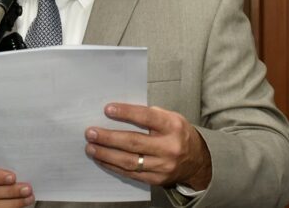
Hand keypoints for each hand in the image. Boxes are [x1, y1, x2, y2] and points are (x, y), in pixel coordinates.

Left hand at [85, 103, 211, 189]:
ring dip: (106, 154)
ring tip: (91, 147)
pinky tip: (102, 160)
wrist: (198, 160)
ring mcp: (163, 166)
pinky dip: (114, 166)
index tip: (107, 109)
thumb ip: (150, 115)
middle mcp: (169, 147)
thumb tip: (119, 112)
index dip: (126, 113)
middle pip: (133, 142)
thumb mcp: (171, 118)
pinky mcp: (157, 179)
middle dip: (108, 138)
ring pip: (129, 161)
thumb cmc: (179, 134)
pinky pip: (131, 174)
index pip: (147, 117)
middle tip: (90, 133)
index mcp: (173, 126)